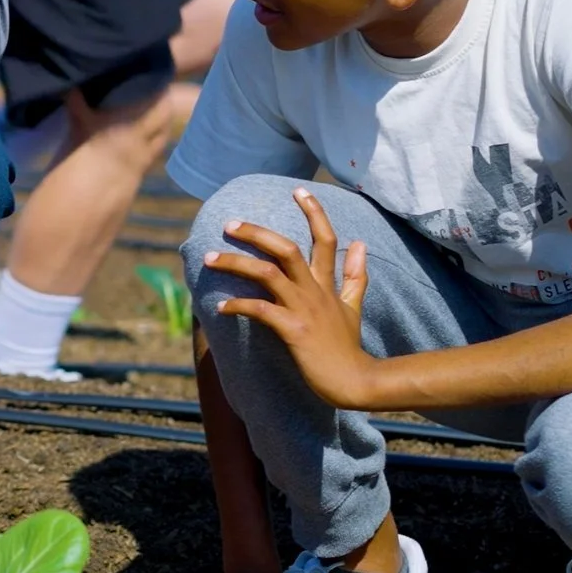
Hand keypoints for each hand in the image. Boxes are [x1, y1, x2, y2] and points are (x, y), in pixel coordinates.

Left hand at [200, 186, 375, 408]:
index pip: (325, 238)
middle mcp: (315, 291)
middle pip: (287, 249)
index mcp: (327, 284)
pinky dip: (238, 306)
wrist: (355, 383)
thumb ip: (355, 275)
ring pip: (268, 274)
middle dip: (256, 233)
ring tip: (210, 258)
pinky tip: (221, 307)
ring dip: (236, 264)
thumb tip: (361, 244)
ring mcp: (304, 310)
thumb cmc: (347, 346)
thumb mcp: (353, 306)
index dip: (314, 212)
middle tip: (229, 223)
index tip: (298, 190)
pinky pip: (261, 311)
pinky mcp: (293, 331)